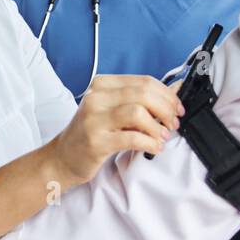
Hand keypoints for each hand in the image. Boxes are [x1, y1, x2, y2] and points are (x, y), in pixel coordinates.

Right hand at [46, 75, 182, 187]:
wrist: (62, 157)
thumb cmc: (90, 133)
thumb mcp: (112, 110)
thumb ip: (139, 101)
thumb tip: (175, 89)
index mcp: (102, 85)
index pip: (144, 81)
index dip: (167, 94)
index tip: (177, 108)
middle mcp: (96, 98)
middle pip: (143, 94)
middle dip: (166, 109)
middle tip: (173, 123)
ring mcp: (94, 119)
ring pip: (138, 113)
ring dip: (158, 127)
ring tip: (162, 136)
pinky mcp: (96, 141)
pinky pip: (132, 138)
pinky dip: (150, 143)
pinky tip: (154, 147)